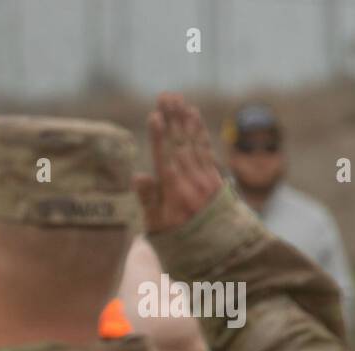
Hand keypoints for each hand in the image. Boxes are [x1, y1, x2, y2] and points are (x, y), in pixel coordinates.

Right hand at [133, 93, 224, 233]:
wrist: (217, 249)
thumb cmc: (178, 239)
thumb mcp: (157, 226)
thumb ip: (148, 200)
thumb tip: (138, 176)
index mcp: (175, 193)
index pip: (165, 158)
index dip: (159, 137)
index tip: (154, 116)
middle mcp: (193, 181)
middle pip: (181, 144)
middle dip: (172, 118)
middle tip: (165, 96)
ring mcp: (206, 177)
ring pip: (194, 142)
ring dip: (185, 119)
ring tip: (178, 100)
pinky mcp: (214, 175)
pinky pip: (206, 148)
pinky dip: (200, 130)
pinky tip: (193, 116)